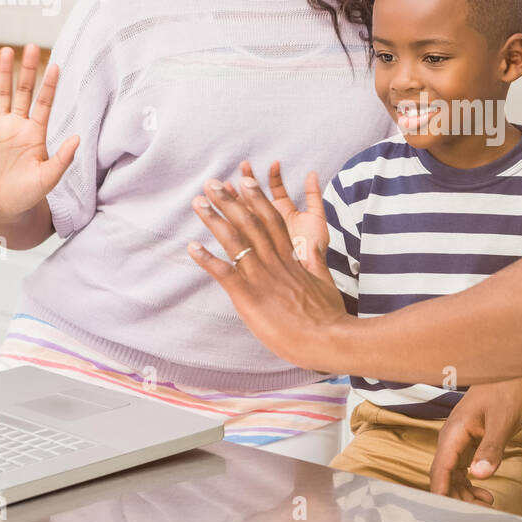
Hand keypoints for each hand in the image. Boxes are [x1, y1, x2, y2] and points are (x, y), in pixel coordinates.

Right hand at [0, 44, 78, 218]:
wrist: (2, 206)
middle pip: (23, 92)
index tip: (55, 65)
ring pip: (2, 94)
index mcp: (36, 133)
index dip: (50, 85)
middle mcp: (18, 125)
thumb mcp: (49, 177)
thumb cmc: (29, 194)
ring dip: (4, 73)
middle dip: (28, 70)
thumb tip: (78, 138)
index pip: (45, 103)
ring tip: (6, 51)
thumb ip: (63, 158)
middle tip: (31, 47)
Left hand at [187, 169, 347, 370]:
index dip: (256, 200)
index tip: (245, 182)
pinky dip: (207, 260)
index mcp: (290, 259)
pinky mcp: (250, 298)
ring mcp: (262, 278)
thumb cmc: (328, 315)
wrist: (328, 338)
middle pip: (250, 223)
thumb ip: (315, 263)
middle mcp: (274, 262)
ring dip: (214, 220)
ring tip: (198, 203)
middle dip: (229, 201)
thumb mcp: (324, 282)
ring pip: (235, 242)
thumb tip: (313, 249)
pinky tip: (192, 247)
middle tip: (212, 184)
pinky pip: (225, 273)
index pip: (271, 221)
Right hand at [429, 378, 521, 508]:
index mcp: (454, 433)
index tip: (447, 517)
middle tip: (480, 513)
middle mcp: (451, 438)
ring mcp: (459, 440)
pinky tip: (485, 492)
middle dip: (457, 498)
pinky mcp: (469, 440)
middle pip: (444, 476)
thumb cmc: (507, 391)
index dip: (441, 495)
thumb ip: (490, 448)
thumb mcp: (503, 421)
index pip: (440, 471)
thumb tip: (478, 475)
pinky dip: (471, 483)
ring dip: (465, 493)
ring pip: (453, 474)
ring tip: (486, 505)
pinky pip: (463, 468)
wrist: (513, 371)